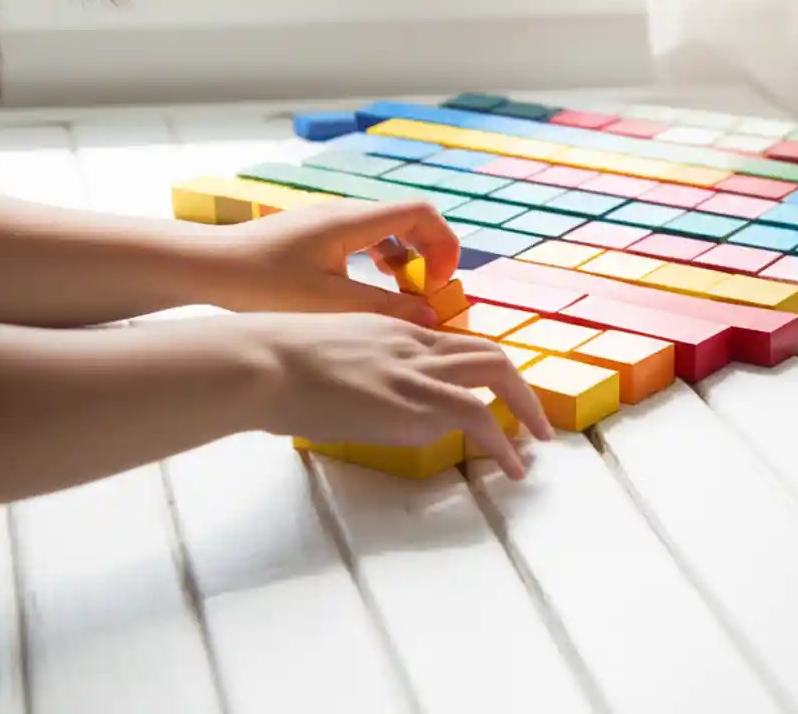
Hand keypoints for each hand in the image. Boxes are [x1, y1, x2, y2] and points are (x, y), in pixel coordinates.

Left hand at [204, 199, 459, 325]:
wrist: (209, 267)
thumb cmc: (263, 284)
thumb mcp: (329, 303)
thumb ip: (384, 308)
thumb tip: (429, 315)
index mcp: (353, 220)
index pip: (422, 213)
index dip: (444, 245)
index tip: (439, 284)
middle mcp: (345, 212)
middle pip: (408, 221)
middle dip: (428, 257)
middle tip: (427, 296)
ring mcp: (329, 222)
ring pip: (386, 232)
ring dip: (405, 262)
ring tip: (404, 299)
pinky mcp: (315, 236)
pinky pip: (364, 241)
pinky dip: (380, 263)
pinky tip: (371, 292)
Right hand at [254, 312, 554, 479]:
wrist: (261, 363)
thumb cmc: (271, 364)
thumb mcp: (326, 356)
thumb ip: (356, 372)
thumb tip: (358, 402)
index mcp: (391, 330)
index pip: (453, 345)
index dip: (482, 371)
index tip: (495, 397)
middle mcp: (412, 345)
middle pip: (488, 354)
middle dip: (521, 389)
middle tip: (535, 422)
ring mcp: (414, 372)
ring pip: (493, 376)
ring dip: (524, 413)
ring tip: (533, 452)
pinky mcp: (409, 403)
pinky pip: (471, 414)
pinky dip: (499, 441)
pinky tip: (505, 466)